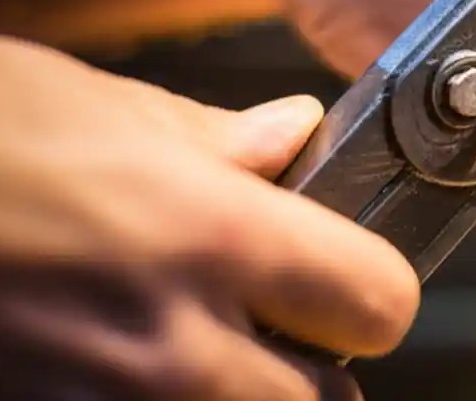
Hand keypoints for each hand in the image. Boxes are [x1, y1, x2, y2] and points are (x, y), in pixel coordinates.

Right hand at [0, 34, 416, 399]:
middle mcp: (163, 340)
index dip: (371, 286)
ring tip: (195, 341)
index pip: (377, 300)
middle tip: (278, 320)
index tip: (347, 270)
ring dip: (243, 395)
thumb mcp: (98, 104)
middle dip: (316, 365)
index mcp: (204, 235)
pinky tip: (116, 356)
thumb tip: (297, 137)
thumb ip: (218, 142)